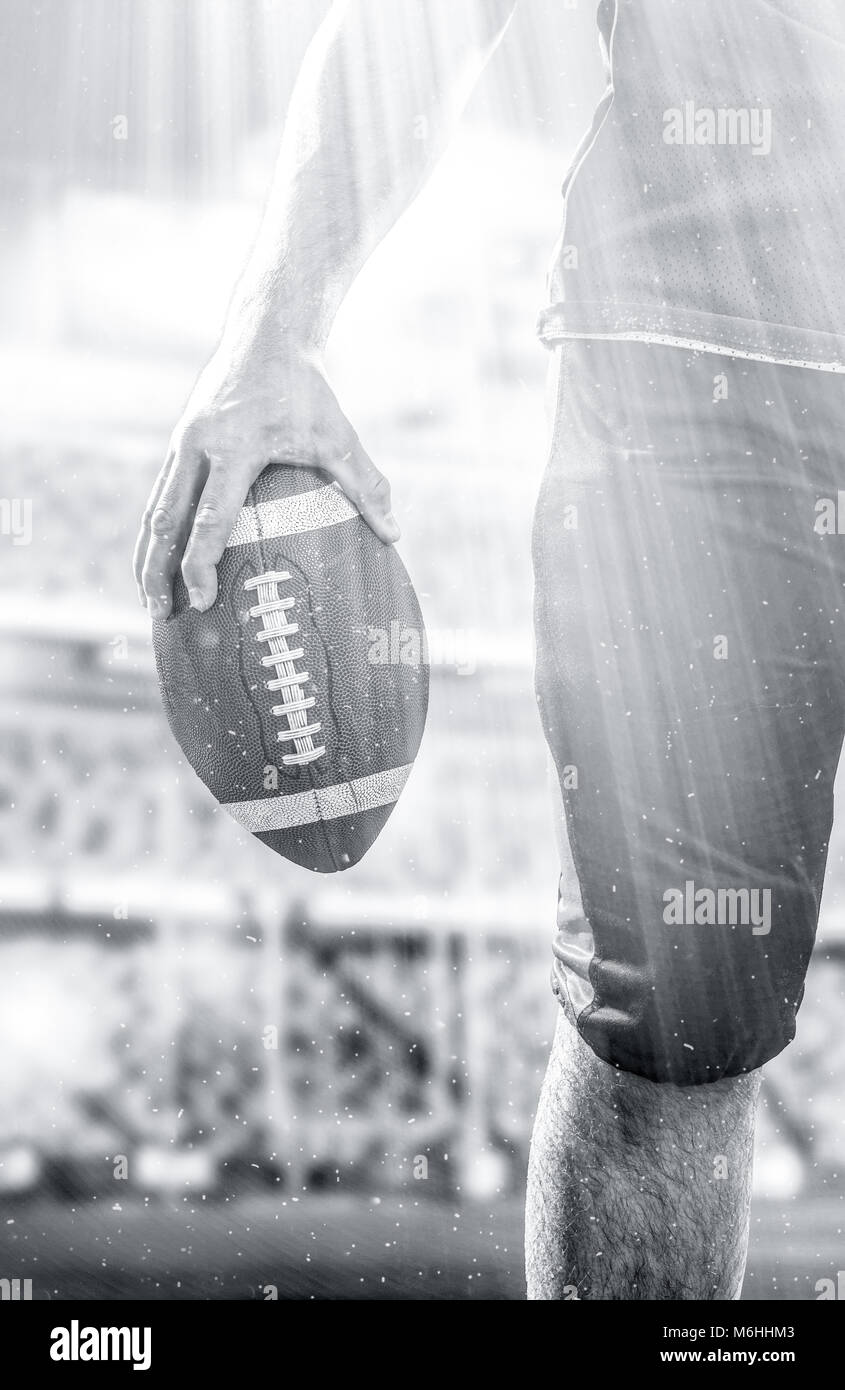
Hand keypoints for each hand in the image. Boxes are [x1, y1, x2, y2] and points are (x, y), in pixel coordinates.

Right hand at [133, 336, 398, 616]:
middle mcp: (197, 446)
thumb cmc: (306, 389)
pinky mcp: (178, 443)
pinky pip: (159, 495)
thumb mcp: (338, 435)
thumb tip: (395, 535)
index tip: (202, 598)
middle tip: (161, 614)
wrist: (265, 336)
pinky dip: (154, 532)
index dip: (200, 562)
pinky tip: (158, 561)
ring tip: (150, 600)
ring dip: (147, 556)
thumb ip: (367, 485)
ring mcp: (182, 443)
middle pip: (165, 520)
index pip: (209, 517)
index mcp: (234, 449)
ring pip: (154, 509)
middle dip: (158, 571)